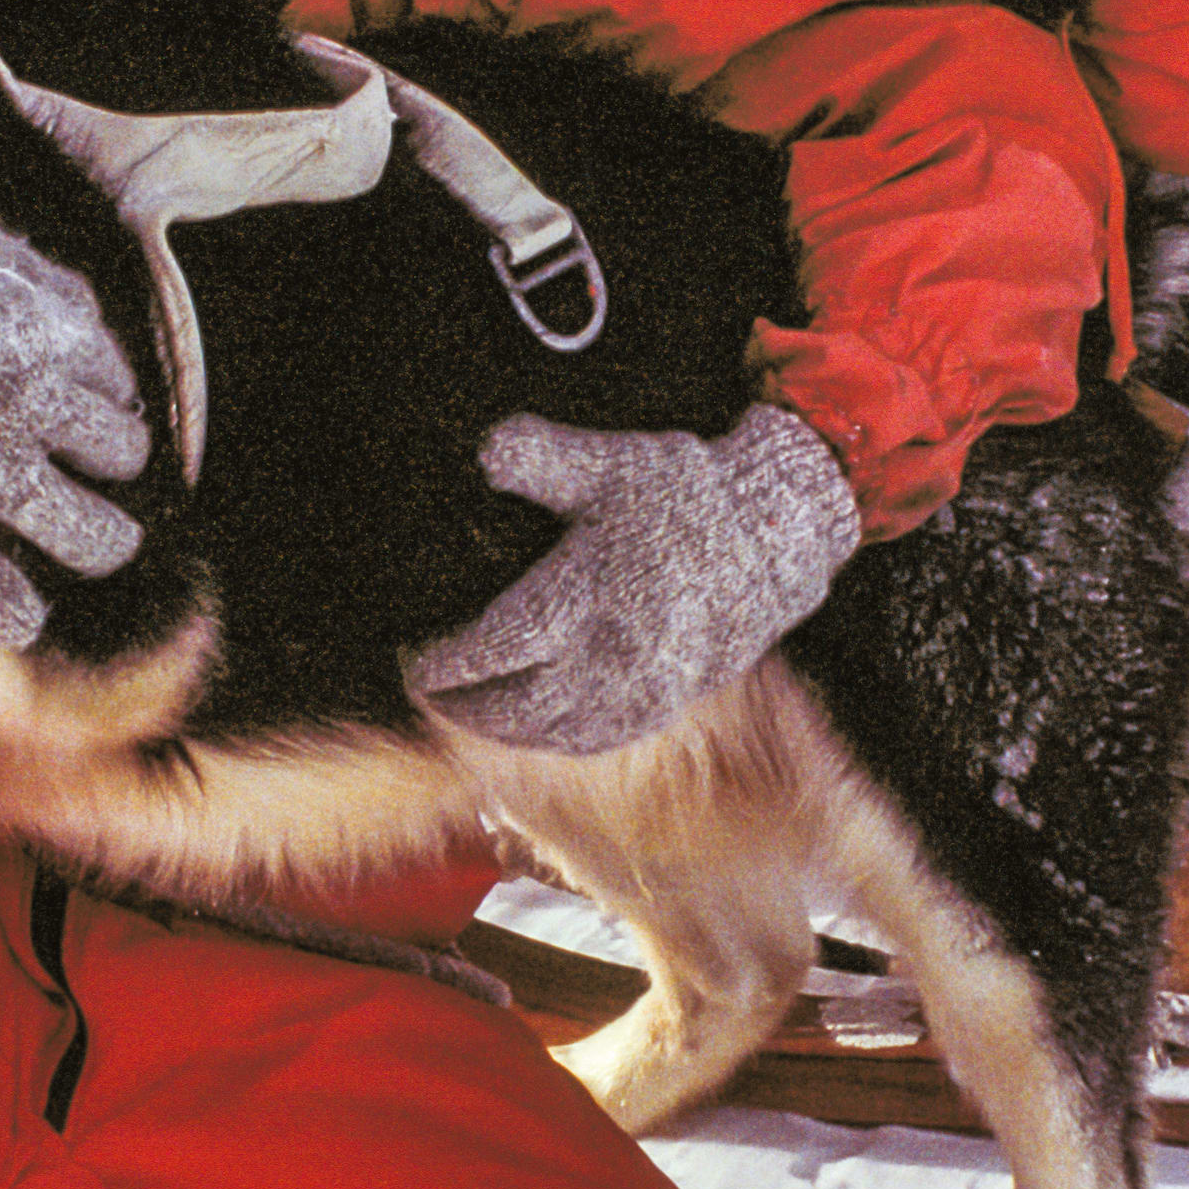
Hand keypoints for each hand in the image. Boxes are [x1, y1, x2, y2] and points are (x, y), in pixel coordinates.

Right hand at [0, 200, 148, 645]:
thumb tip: (86, 329)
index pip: (115, 382)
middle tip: (95, 469)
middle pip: (120, 455)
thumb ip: (40, 285)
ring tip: (100, 545)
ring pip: (86, 533)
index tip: (83, 405)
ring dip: (102, 543)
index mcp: (49, 330)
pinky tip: (24, 619)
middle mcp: (32, 400)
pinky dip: (7, 612)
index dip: (100, 395)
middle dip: (114, 463)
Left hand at [409, 405, 860, 754]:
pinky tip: (533, 730)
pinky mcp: (668, 701)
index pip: (495, 648)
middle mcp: (612, 655)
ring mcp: (643, 687)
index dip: (446, 663)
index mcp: (587, 596)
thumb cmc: (686, 495)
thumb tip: (484, 449)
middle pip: (515, 706)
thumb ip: (542, 458)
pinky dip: (554, 740)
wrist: (776, 534)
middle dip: (463, 706)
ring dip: (503, 731)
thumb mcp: (611, 465)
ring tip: (467, 713)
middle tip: (428, 692)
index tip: (413, 660)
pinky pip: (598, 738)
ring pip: (554, 732)